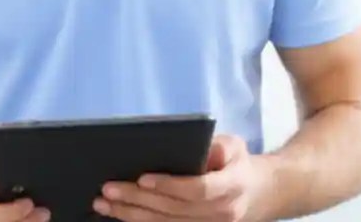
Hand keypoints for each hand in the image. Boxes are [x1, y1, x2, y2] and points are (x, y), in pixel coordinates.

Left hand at [94, 134, 273, 221]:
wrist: (257, 194)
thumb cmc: (236, 163)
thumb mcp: (234, 146)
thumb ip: (218, 146)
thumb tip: (197, 148)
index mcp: (231, 187)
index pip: (197, 190)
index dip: (169, 186)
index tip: (142, 178)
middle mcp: (222, 214)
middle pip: (173, 211)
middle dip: (137, 200)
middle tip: (108, 189)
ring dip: (130, 216)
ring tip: (103, 203)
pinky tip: (119, 214)